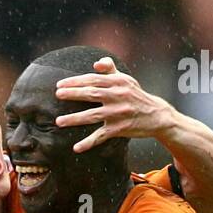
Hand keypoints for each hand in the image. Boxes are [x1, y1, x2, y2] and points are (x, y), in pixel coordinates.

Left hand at [55, 57, 175, 152]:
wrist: (155, 115)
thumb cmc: (136, 96)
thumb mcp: (126, 80)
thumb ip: (110, 70)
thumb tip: (95, 64)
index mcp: (118, 82)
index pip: (93, 79)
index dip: (75, 81)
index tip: (60, 84)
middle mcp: (117, 96)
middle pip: (91, 94)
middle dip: (73, 94)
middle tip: (57, 95)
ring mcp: (118, 114)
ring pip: (92, 115)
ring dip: (74, 119)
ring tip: (58, 121)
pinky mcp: (119, 129)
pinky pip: (101, 136)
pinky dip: (89, 143)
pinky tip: (76, 148)